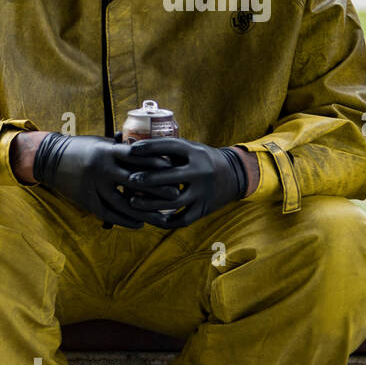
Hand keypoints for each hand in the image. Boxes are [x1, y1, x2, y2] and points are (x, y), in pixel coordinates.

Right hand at [31, 133, 177, 228]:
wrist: (51, 159)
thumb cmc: (82, 148)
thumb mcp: (103, 143)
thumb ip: (125, 149)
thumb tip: (153, 152)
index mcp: (107, 151)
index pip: (138, 158)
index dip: (157, 164)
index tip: (175, 170)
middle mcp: (101, 169)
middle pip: (134, 182)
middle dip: (157, 189)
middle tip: (176, 195)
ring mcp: (93, 186)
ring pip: (123, 203)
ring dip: (144, 212)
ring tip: (162, 218)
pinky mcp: (86, 200)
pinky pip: (108, 213)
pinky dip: (124, 220)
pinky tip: (139, 224)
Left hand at [123, 138, 247, 228]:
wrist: (235, 175)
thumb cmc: (201, 159)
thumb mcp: (190, 148)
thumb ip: (165, 148)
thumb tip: (130, 143)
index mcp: (196, 153)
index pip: (171, 147)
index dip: (150, 147)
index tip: (131, 150)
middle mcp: (202, 171)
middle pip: (171, 177)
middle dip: (147, 179)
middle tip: (129, 180)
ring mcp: (204, 192)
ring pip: (173, 202)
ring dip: (150, 203)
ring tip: (132, 201)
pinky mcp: (204, 208)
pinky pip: (182, 219)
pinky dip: (165, 221)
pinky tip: (149, 218)